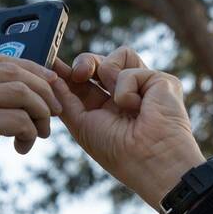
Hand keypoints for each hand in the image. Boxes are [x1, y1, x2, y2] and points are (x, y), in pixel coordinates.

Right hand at [0, 56, 62, 213]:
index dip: (30, 69)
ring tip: (40, 132)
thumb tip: (14, 80)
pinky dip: (30, 134)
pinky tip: (22, 147)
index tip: (49, 83)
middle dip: (42, 90)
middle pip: (13, 72)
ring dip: (39, 113)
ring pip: (22, 93)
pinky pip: (19, 120)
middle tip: (54, 111)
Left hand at [51, 46, 205, 211]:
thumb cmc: (116, 151)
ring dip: (109, 74)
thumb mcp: (81, 125)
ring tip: (118, 101)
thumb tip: (51, 78)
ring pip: (119, 55)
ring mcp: (143, 86)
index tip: (52, 64)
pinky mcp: (160, 80)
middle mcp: (124, 94)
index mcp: (105, 108)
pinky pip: (131, 68)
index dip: (69, 72)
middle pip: (99, 62)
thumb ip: (65, 99)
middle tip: (79, 73)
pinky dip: (127, 88)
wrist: (147, 158)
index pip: (85, 82)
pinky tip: (138, 107)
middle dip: (85, 62)